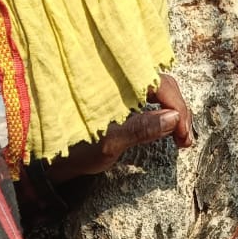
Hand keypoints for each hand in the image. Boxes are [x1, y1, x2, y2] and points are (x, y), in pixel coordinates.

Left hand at [46, 74, 193, 182]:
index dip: (177, 107)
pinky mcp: (122, 100)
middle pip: (163, 84)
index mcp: (115, 82)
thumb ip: (140, 129)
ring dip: (173, 112)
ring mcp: (121, 89)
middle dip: (179, 110)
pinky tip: (168, 130)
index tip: (183, 136)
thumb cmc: (74, 149)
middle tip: (185, 140)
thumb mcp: (108, 143)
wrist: (52, 159)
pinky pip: (150, 99)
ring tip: (180, 139)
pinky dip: (163, 113)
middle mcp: (119, 79)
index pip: (160, 83)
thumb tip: (173, 118)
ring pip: (159, 91)